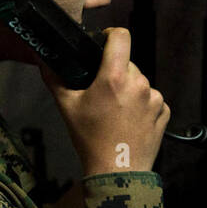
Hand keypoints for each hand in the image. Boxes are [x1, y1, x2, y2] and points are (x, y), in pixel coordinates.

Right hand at [40, 27, 168, 174]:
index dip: (111, 35)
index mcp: (114, 77)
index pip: (121, 36)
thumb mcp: (67, 108)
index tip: (104, 43)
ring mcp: (154, 98)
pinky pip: (152, 99)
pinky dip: (142, 105)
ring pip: (139, 82)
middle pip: (127, 63)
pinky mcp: (164, 111)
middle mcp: (138, 83)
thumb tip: (42, 60)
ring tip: (116, 112)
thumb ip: (54, 79)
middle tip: (103, 93)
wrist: (117, 172)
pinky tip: (129, 121)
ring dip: (129, 90)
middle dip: (115, 72)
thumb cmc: (91, 140)